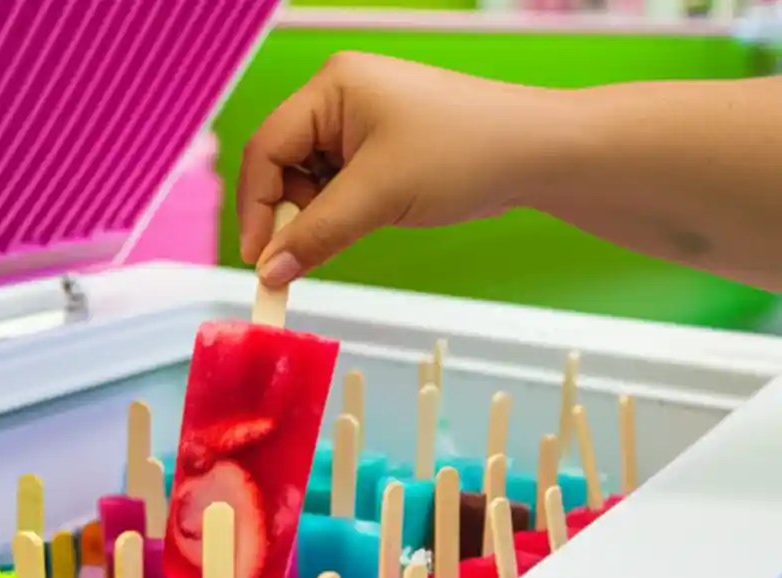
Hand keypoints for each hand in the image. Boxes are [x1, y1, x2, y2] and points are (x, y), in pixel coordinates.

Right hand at [238, 52, 574, 286]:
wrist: (540, 154)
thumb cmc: (469, 152)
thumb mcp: (380, 197)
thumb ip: (316, 236)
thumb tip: (269, 271)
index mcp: (332, 88)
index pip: (266, 149)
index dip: (256, 208)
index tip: (259, 259)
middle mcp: (340, 97)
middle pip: (282, 164)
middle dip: (288, 214)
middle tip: (294, 259)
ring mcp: (361, 120)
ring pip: (308, 180)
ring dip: (317, 216)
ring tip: (348, 233)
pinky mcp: (380, 146)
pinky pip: (337, 184)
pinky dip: (340, 212)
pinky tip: (364, 222)